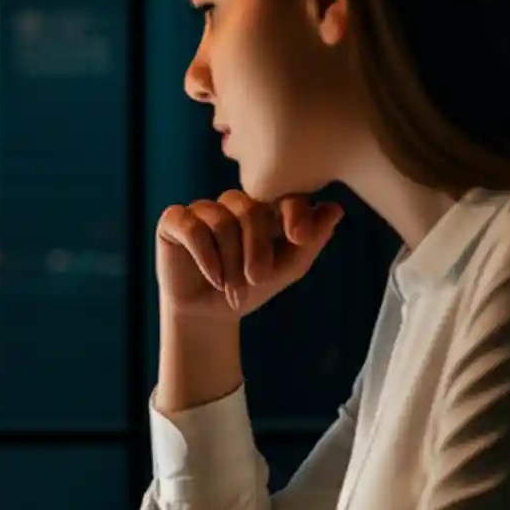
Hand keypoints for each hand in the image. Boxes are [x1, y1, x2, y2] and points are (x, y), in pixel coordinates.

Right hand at [156, 191, 343, 319]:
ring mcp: (202, 209)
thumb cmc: (249, 289)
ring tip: (230, 287)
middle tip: (257, 279)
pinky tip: (213, 277)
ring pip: (221, 221)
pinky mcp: (174, 221)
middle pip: (250, 209)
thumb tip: (335, 209)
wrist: (208, 316)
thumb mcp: (287, 271)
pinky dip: (206, 256)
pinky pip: (192, 227)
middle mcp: (233, 203)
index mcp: (264, 208)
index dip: (293, 210)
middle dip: (257, 248)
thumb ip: (310, 242)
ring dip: (230, 260)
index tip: (300, 237)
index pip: (281, 193)